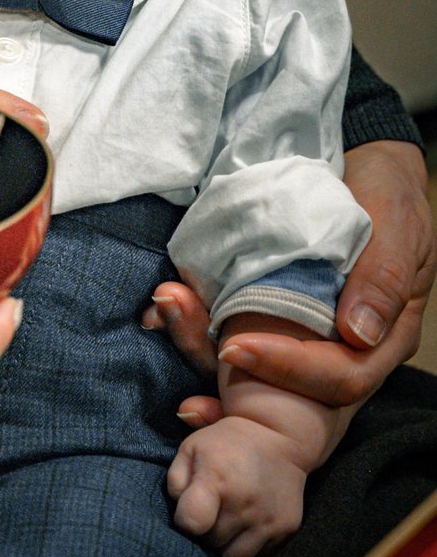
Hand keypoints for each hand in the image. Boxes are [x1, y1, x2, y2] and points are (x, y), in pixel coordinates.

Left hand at [143, 142, 434, 418]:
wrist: (367, 167)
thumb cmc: (389, 196)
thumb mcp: (396, 227)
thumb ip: (382, 277)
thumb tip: (359, 333)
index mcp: (380, 341)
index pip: (338, 379)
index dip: (288, 371)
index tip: (235, 348)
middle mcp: (339, 350)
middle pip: (283, 390)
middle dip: (221, 367)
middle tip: (173, 318)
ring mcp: (301, 336)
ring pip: (248, 366)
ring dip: (197, 342)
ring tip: (162, 306)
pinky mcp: (269, 316)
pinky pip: (232, 333)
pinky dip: (195, 327)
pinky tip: (160, 311)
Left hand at [167, 416, 307, 556]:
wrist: (278, 436)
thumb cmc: (226, 443)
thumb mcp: (191, 448)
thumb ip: (175, 482)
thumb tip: (179, 513)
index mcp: (217, 479)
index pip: (191, 523)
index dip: (184, 522)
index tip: (188, 512)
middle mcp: (244, 503)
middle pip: (210, 542)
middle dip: (204, 532)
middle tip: (210, 512)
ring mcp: (268, 519)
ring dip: (225, 543)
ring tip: (227, 520)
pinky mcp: (286, 529)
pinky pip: (257, 556)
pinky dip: (247, 546)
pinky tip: (246, 524)